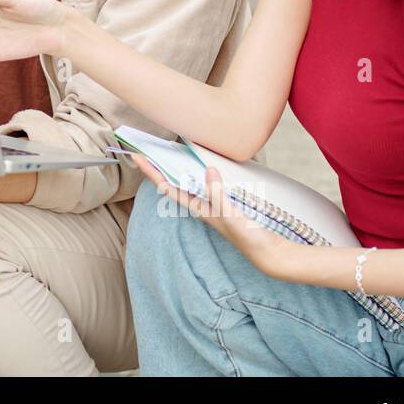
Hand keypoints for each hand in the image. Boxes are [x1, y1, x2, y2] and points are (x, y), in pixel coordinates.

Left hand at [131, 155, 294, 273]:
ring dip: (175, 170)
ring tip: (164, 155)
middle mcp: (201, 206)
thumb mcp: (231, 214)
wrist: (267, 253)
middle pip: (173, 183)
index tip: (136, 157)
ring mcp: (212, 205)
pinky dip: (199, 174)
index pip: (167, 186)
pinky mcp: (225, 204)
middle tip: (144, 150)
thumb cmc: (248, 237)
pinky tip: (201, 168)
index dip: (152, 172)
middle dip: (158, 168)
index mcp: (198, 208)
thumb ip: (218, 193)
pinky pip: (205, 185)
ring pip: (187, 184)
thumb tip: (208, 170)